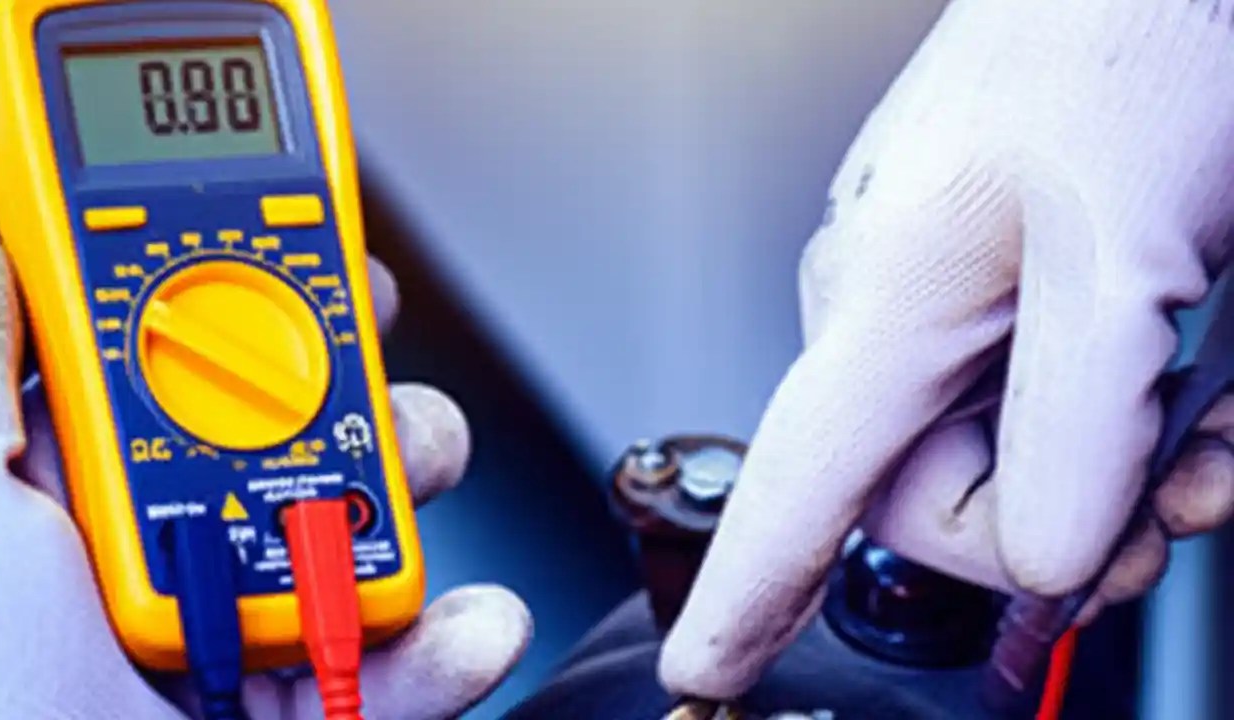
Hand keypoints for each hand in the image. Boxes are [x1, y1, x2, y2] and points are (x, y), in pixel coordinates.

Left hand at [0, 229, 531, 718]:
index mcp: (74, 488)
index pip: (171, 351)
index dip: (249, 285)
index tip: (312, 245)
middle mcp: (170, 546)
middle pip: (299, 425)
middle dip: (361, 391)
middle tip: (375, 373)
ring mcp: (247, 623)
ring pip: (374, 525)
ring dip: (421, 511)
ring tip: (413, 513)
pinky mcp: (312, 700)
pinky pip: (408, 655)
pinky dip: (453, 644)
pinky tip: (464, 628)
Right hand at [661, 0, 1233, 697]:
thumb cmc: (1134, 44)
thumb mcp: (1130, 263)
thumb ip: (1075, 428)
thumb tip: (1043, 553)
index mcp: (886, 297)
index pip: (794, 484)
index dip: (744, 594)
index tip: (702, 673)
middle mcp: (885, 294)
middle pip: (930, 492)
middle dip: (1057, 530)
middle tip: (1168, 511)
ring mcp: (932, 275)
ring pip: (994, 440)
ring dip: (1108, 468)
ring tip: (1202, 429)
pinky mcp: (983, 259)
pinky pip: (1022, 381)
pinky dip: (1110, 412)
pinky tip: (1180, 380)